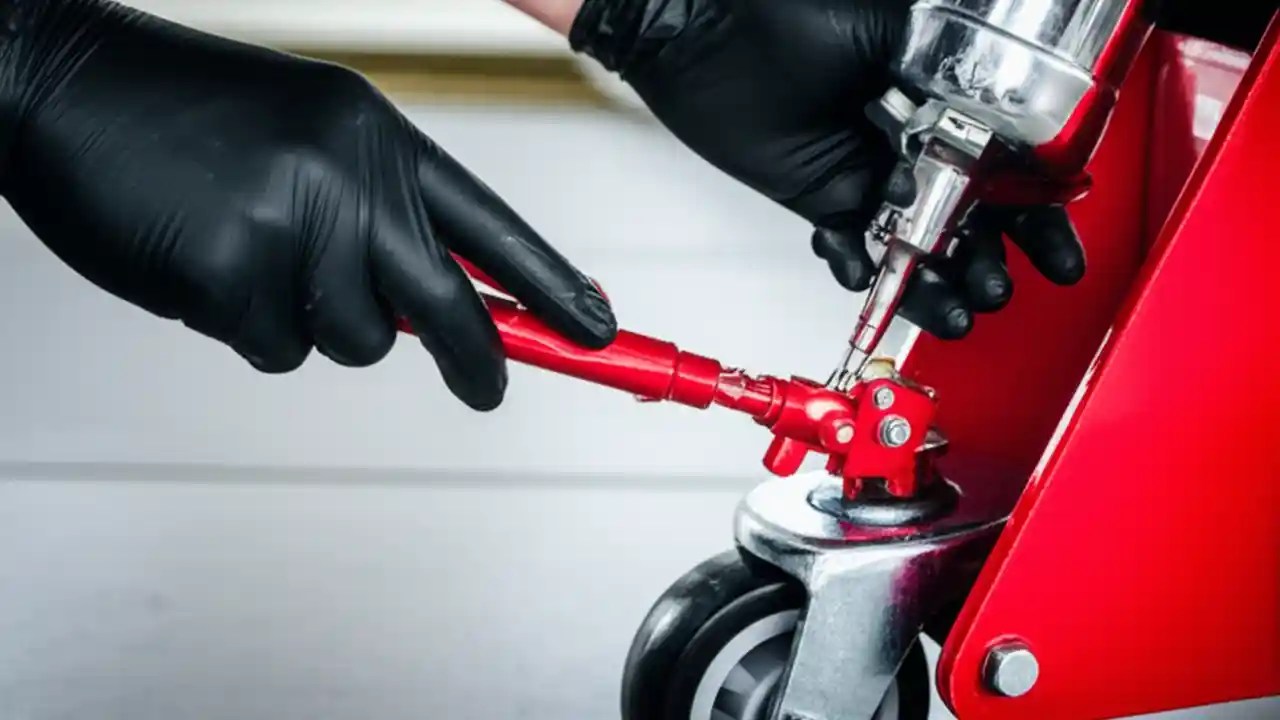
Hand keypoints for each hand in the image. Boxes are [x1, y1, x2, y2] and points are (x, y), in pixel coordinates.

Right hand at [0, 0, 615, 409]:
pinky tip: (207, 265)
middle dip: (479, 361)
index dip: (554, 286)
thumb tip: (450, 303)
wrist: (65, 82)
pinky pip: (276, 350)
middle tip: (488, 387)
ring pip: (357, 342)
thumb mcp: (311, 138)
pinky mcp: (233, 273)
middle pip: (449, 305)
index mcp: (378, 136)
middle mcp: (349, 176)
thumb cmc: (189, 116)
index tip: (601, 332)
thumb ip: (381, 213)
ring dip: (315, 323)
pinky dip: (247, 327)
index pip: (492, 226)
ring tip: (253, 256)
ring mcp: (292, 225)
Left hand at [570, 0, 1085, 338]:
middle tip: (998, 289)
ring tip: (955, 312)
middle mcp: (915, 141)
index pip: (1008, 164)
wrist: (703, 32)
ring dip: (936, 280)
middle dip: (989, 259)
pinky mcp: (822, 197)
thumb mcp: (887, 27)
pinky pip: (851, 245)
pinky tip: (869, 277)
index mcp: (945, 96)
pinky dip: (860, 268)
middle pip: (969, 216)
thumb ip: (944, 65)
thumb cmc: (785, 11)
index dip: (1036, 210)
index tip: (1057, 251)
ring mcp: (870, 174)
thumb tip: (1001, 100)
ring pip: (915, 241)